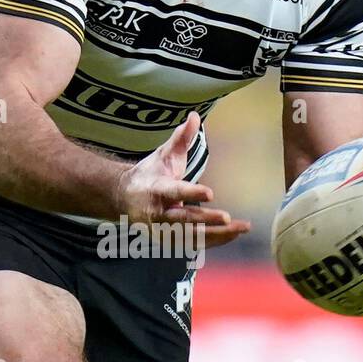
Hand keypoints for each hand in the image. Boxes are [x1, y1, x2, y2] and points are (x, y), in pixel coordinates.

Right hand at [118, 112, 250, 248]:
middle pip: (183, 220)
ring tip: (240, 228)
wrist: (122, 198)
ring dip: (216, 235)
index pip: (174, 192)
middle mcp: (157, 213)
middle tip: (228, 219)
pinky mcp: (167, 241)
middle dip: (206, 220)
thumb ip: (180, 139)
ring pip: (190, 237)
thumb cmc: (149, 174)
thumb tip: (194, 116)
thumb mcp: (162, 155)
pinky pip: (192, 245)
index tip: (211, 194)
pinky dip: (212, 241)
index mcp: (155, 190)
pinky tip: (232, 235)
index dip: (191, 193)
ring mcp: (161, 230)